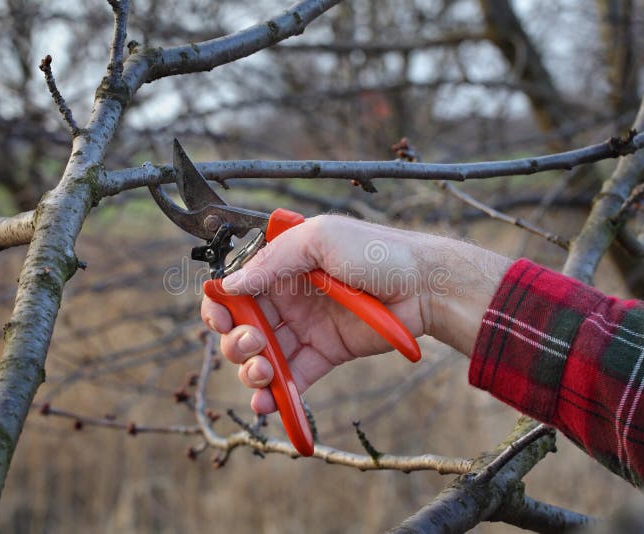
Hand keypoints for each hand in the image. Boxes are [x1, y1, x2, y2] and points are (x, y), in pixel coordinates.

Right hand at [201, 214, 509, 413]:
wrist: (424, 285)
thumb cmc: (377, 251)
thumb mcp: (321, 239)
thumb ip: (273, 261)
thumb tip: (230, 286)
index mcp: (282, 266)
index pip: (236, 287)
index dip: (219, 305)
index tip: (219, 319)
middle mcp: (288, 298)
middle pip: (242, 325)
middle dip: (236, 341)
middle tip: (254, 344)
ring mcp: (305, 328)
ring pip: (262, 356)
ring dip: (251, 370)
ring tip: (264, 373)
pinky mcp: (324, 353)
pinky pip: (293, 377)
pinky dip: (275, 395)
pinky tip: (267, 404)